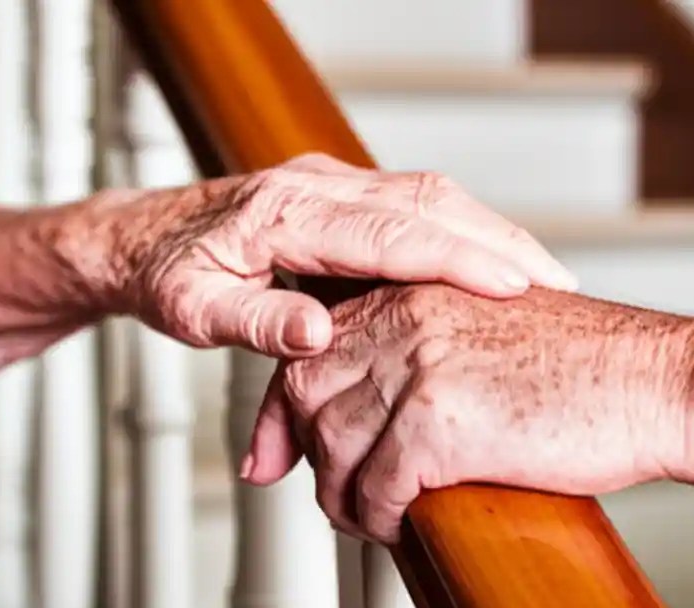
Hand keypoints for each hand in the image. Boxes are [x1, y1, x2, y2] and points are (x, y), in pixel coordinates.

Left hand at [93, 153, 575, 356]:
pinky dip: (467, 232)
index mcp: (283, 211)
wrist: (138, 236)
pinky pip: (420, 204)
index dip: (456, 259)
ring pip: (433, 197)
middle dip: (497, 242)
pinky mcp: (344, 197)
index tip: (512, 289)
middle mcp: (317, 186)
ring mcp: (335, 185)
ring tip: (544, 280)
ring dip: (491, 234)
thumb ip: (254, 325)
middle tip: (555, 286)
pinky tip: (495, 266)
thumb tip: (317, 337)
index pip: (390, 232)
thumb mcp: (193, 311)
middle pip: (429, 202)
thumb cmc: (165, 276)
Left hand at [242, 283, 693, 542]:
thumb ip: (435, 346)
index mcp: (418, 288)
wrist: (656, 380)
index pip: (316, 343)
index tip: (277, 447)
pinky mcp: (439, 420)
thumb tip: (392, 399)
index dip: (287, 404)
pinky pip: (375, 486)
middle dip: (303, 451)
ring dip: (343, 496)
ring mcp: (417, 365)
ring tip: (368, 518)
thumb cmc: (595, 365)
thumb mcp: (495, 328)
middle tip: (329, 492)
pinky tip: (399, 527)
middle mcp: (406, 317)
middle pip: (306, 391)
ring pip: (334, 445)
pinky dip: (376, 518)